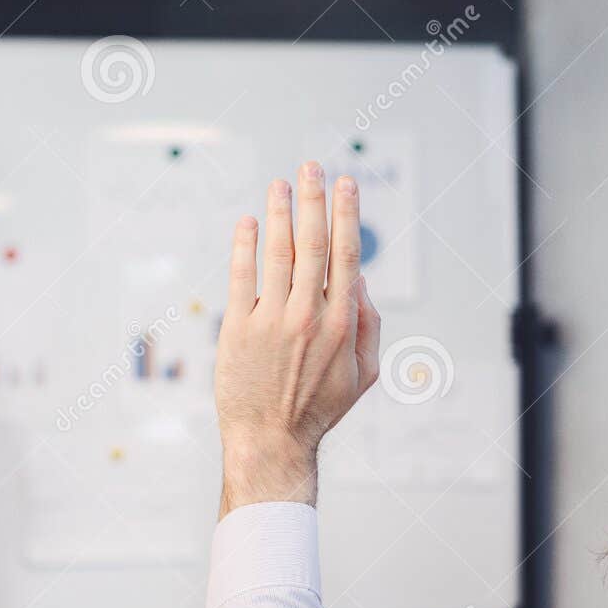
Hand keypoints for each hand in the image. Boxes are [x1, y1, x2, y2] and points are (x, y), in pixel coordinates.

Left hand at [215, 162, 381, 515]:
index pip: (346, 255)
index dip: (346, 214)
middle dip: (313, 198)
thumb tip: (359, 279)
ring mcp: (272, 320)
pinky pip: (241, 275)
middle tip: (311, 166)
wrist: (270, 440)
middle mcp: (308, 316)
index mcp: (342, 323)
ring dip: (279, 212)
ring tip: (278, 185)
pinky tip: (247, 222)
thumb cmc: (318, 409)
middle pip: (313, 243)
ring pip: (278, 252)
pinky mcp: (238, 328)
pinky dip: (244, 244)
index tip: (345, 184)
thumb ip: (368, 325)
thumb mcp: (362, 375)